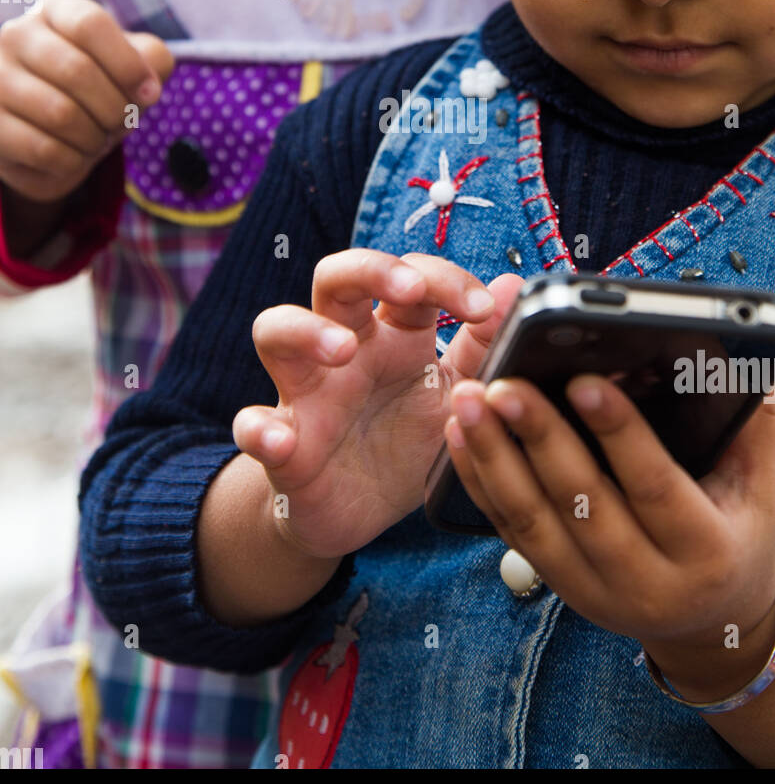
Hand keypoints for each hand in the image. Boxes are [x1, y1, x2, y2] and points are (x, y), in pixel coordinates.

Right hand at [0, 0, 173, 202]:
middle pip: (77, 71)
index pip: (90, 25)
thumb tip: (148, 85)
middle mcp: (16, 36)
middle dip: (114, 108)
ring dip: (95, 137)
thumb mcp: (132, 66)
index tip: (150, 94)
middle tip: (121, 122)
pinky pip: (44, 149)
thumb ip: (152, 60)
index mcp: (54, 12)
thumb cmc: (98, 90)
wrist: (51, 133)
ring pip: (61, 114)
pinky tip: (74, 155)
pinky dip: (73, 161)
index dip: (127, 64)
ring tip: (98, 138)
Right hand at [233, 250, 524, 560]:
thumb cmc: (405, 441)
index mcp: (394, 335)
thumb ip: (484, 349)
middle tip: (409, 290)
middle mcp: (345, 348)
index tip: (484, 306)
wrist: (358, 514)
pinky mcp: (281, 443)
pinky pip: (251, 425)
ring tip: (342, 350)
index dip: (444, 278)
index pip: (410, 278)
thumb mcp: (456, 397)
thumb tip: (515, 287)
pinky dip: (259, 428)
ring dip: (305, 329)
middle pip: (336, 277)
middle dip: (370, 269)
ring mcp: (305, 391)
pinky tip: (282, 439)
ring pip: (276, 329)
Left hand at [444, 372, 774, 664]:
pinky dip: (481, 482)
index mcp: (704, 551)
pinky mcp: (557, 585)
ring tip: (468, 402)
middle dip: (538, 438)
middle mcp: (646, 580)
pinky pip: (510, 532)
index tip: (582, 381)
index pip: (655, 487)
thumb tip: (743, 359)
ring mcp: (594, 590)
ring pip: (533, 522)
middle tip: (504, 384)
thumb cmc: (735, 536)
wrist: (710, 625)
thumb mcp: (760, 489)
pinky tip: (460, 437)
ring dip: (494, 457)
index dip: (619, 433)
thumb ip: (750, 427)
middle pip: (582, 503)